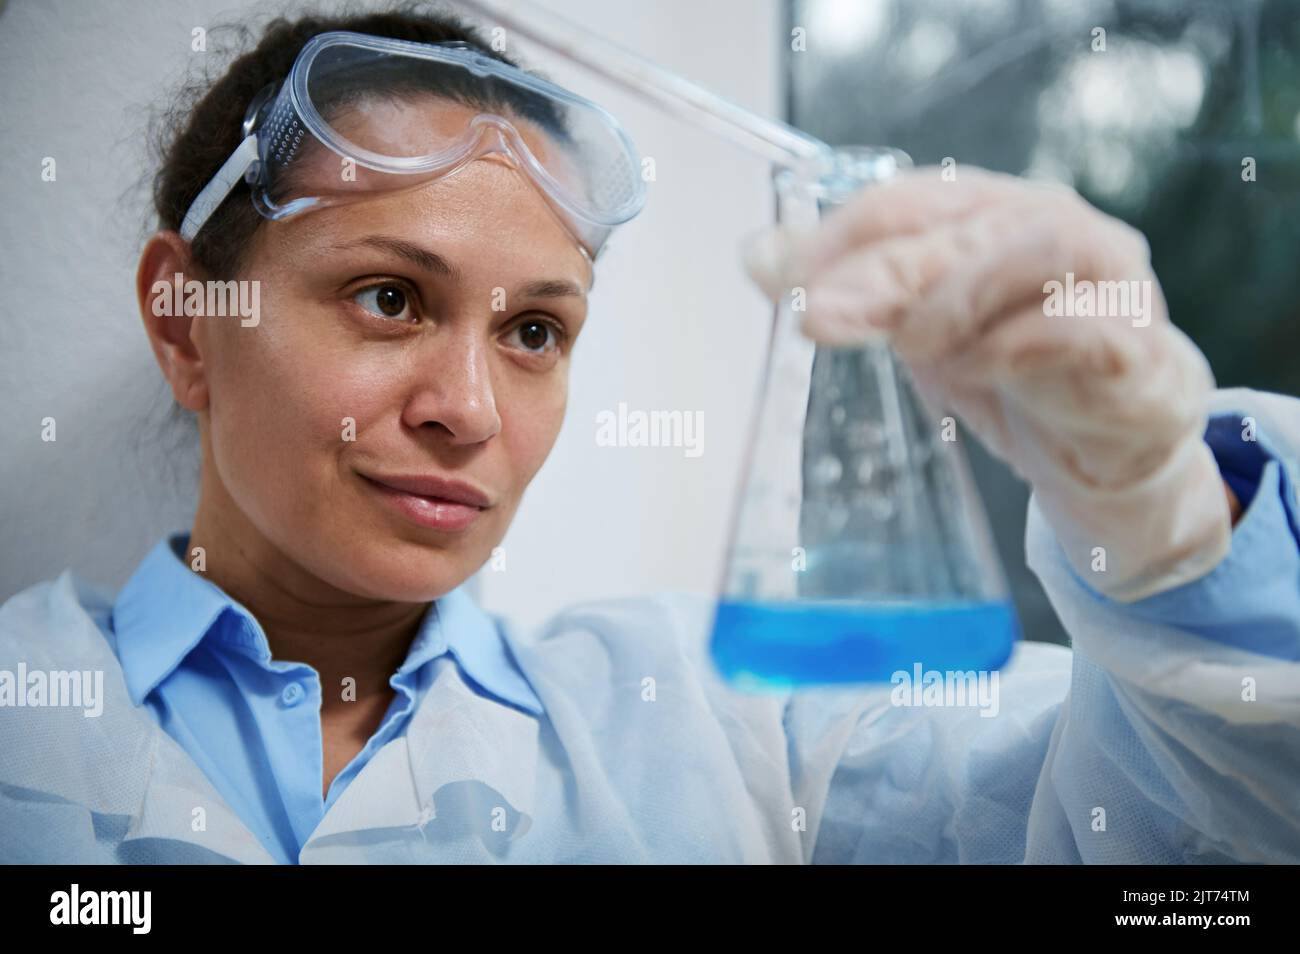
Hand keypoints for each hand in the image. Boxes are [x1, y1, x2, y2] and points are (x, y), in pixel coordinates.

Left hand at [742, 166, 1233, 601]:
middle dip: (879, 270)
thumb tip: (756, 255)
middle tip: (816, 316)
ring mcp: (1105, 281)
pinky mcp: (1137, 346)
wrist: (1112, 439)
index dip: (838, 236)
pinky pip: (1081, 327)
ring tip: (911, 348)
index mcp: (990, 212)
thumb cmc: (1011, 366)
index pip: (907, 200)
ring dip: (957, 297)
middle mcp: (1050, 228)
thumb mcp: (915, 328)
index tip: (777, 279)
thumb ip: (850, 289)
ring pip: (1033, 251)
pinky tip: (973, 370)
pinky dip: (1017, 345)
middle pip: (960, 225)